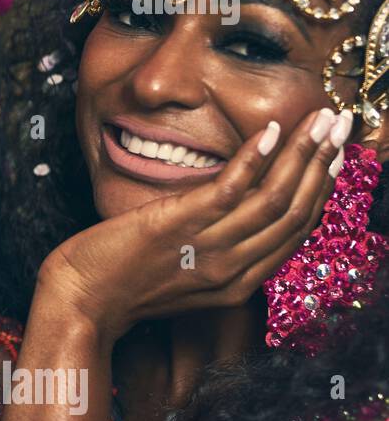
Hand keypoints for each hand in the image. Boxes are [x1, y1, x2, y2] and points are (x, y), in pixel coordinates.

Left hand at [39, 108, 349, 347]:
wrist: (80, 301)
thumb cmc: (122, 281)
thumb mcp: (184, 271)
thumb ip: (216, 248)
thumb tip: (233, 208)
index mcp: (238, 282)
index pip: (295, 231)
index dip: (320, 189)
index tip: (333, 156)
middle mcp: (233, 269)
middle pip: (296, 212)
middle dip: (324, 164)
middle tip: (340, 124)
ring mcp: (208, 248)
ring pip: (275, 198)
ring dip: (303, 154)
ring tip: (322, 119)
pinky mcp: (178, 225)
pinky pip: (230, 189)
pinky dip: (256, 158)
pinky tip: (272, 130)